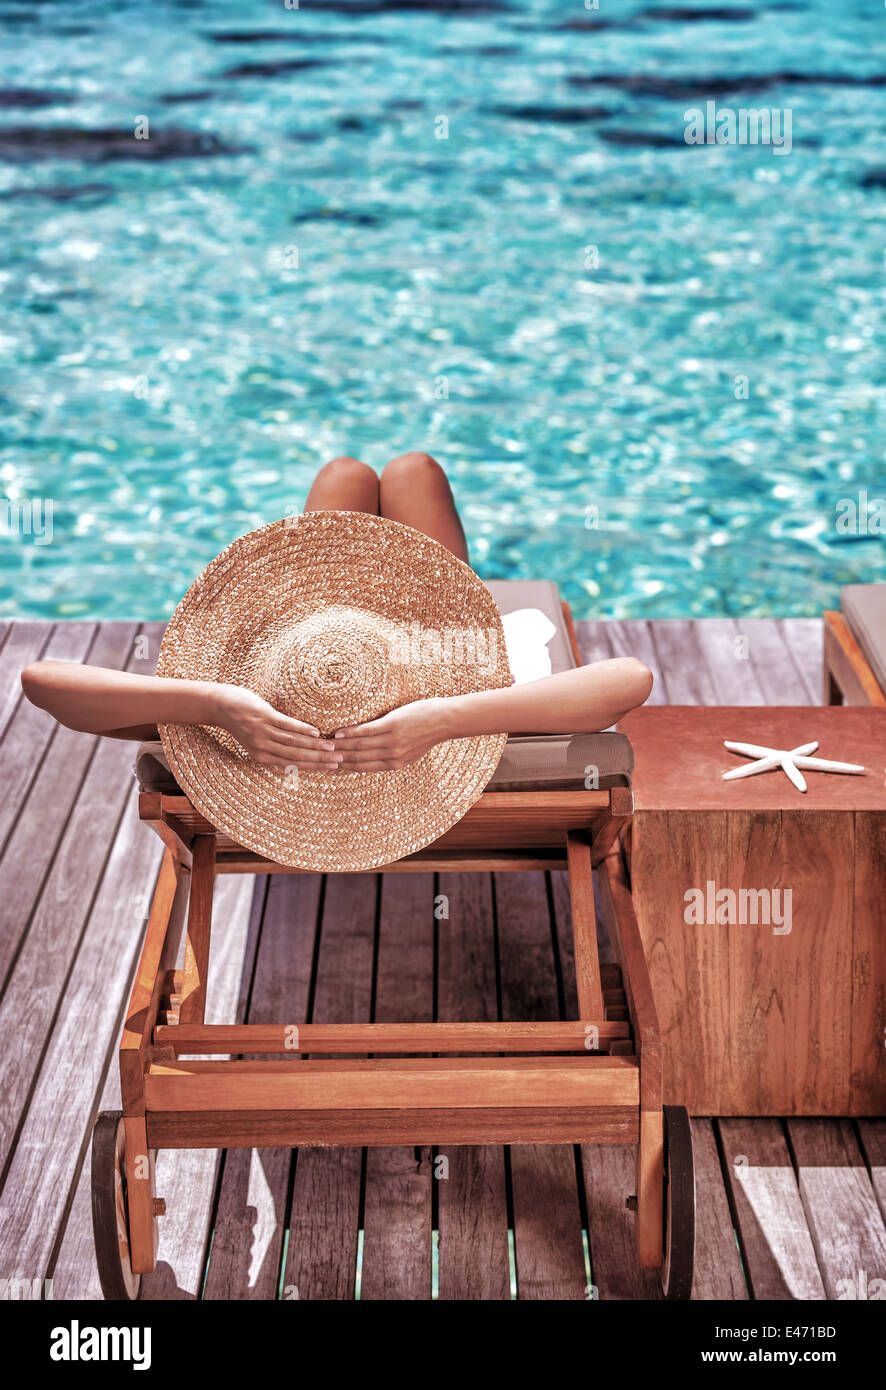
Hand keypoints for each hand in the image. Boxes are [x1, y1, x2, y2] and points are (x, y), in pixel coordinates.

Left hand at [215, 684, 342, 769]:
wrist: (221, 706)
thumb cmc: (242, 723)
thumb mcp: (256, 741)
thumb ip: (276, 747)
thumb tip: (299, 750)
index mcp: (263, 757)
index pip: (294, 764)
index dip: (315, 766)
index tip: (333, 767)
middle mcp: (264, 748)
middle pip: (297, 756)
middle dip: (320, 759)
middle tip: (339, 760)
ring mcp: (264, 732)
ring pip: (294, 742)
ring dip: (315, 745)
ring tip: (332, 747)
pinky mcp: (264, 717)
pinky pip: (286, 725)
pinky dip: (302, 729)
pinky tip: (315, 731)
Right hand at [333, 697, 451, 770]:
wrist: (446, 720)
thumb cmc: (430, 732)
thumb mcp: (412, 751)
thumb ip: (395, 755)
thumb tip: (380, 755)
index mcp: (395, 763)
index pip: (364, 767)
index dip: (345, 767)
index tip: (330, 764)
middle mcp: (391, 756)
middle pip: (358, 758)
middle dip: (338, 757)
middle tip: (320, 754)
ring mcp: (391, 741)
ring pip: (359, 746)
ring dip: (340, 745)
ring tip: (324, 743)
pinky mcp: (392, 726)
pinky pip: (367, 731)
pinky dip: (350, 733)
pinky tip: (338, 733)